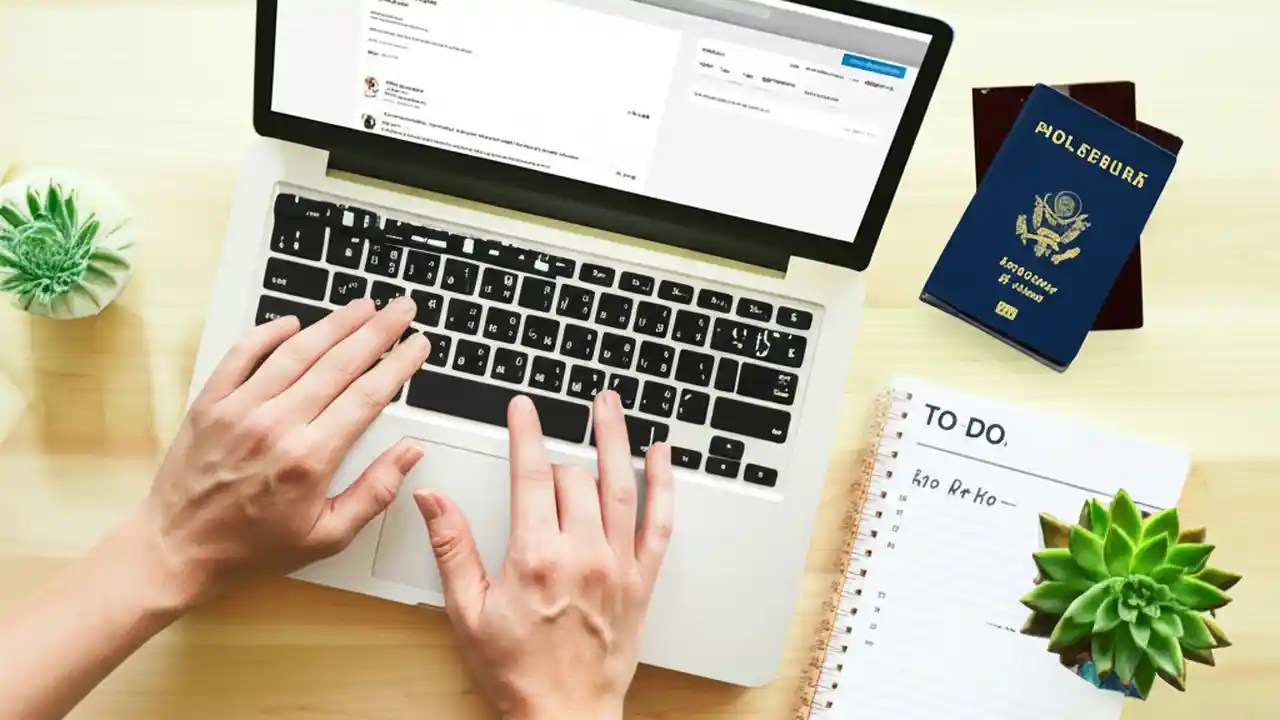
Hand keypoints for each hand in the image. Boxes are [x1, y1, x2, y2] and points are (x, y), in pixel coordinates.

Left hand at [137, 296, 430, 607]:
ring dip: (334, 323)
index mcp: (310, 459)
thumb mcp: (327, 536)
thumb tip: (410, 453)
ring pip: (296, 351)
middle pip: (339, 362)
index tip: (418, 346)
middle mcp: (276, 426)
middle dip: (377, 330)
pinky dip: (268, 333)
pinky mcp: (210, 404)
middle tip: (401, 308)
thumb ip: (375, 492)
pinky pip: (242, 355)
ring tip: (363, 306)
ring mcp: (240, 410)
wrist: (177, 551)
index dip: (399, 365)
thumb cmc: (252, 549)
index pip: (367, 396)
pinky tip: (293, 322)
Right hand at [417, 392, 674, 719]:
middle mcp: (582, 555)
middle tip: (548, 444)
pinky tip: (662, 456)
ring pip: (621, 485)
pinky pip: (660, 523)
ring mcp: (617, 565)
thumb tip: (432, 498)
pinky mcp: (641, 581)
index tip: (523, 408)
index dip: (527, 433)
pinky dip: (664, 484)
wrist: (563, 716)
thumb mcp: (467, 611)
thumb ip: (451, 546)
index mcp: (536, 558)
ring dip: (616, 439)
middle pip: (575, 479)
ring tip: (609, 404)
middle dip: (558, 457)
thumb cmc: (515, 671)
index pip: (532, 475)